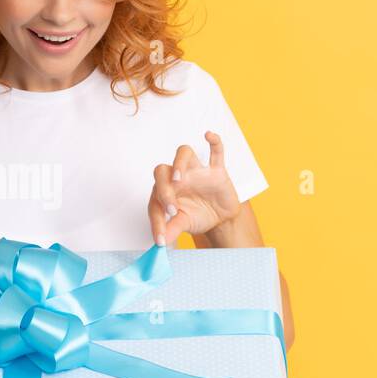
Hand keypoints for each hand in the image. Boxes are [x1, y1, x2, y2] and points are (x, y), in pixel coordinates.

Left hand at [147, 130, 241, 244]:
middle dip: (163, 189)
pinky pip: (216, 151)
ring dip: (179, 163)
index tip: (161, 238)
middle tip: (172, 209)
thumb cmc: (198, 216)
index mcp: (165, 190)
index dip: (157, 219)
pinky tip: (208, 135)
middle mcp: (178, 177)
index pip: (155, 198)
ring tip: (179, 178)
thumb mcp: (184, 224)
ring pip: (183, 153)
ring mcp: (197, 171)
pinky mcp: (217, 171)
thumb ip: (171, 230)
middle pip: (163, 170)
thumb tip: (160, 242)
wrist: (221, 218)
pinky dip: (214, 142)